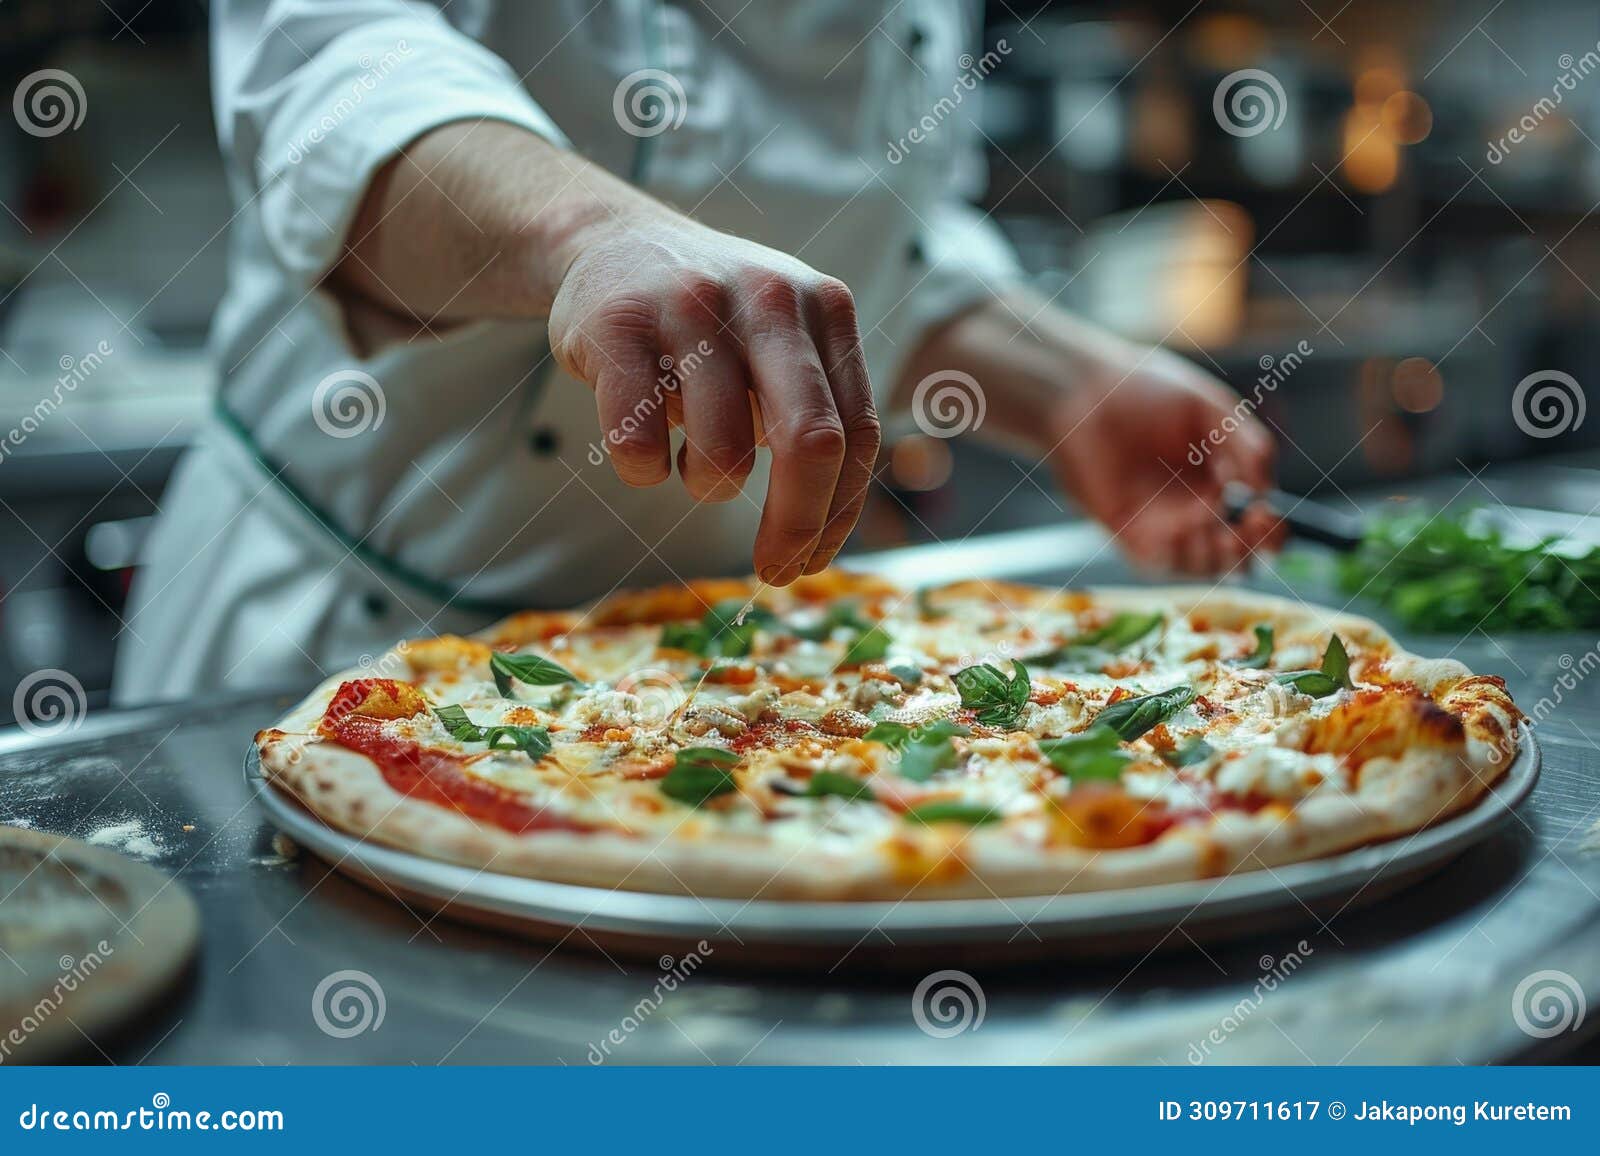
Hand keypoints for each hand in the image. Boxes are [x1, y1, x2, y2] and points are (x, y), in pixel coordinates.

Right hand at [548, 210, 879, 584]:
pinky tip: (641, 439)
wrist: (610, 241)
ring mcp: (692, 306)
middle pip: (812, 443)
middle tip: (772, 571)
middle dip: (795, 526)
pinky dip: (642, 469)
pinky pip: (639, 443)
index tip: (810, 560)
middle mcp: (769, 297)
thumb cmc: (711, 323)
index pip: (857, 433)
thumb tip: (826, 534)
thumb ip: (819, 412)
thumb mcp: (782, 342)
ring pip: (723, 454)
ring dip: (706, 486)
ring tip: (691, 459)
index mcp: (825, 309)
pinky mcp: (617, 324)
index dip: (839, 513)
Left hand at [1045, 342, 1282, 574]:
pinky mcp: (1128, 531)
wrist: (1085, 393)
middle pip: (1237, 557)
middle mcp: (1195, 509)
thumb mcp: (1210, 410)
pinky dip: (1176, 557)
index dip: (1272, 532)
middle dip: (1252, 551)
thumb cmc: (1146, 392)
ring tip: (1208, 515)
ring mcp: (1162, 524)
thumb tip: (1267, 490)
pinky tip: (1180, 529)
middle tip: (1250, 523)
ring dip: (1216, 554)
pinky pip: (1158, 563)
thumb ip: (1247, 444)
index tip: (1266, 511)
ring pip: (1202, 566)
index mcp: (1222, 481)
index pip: (1258, 525)